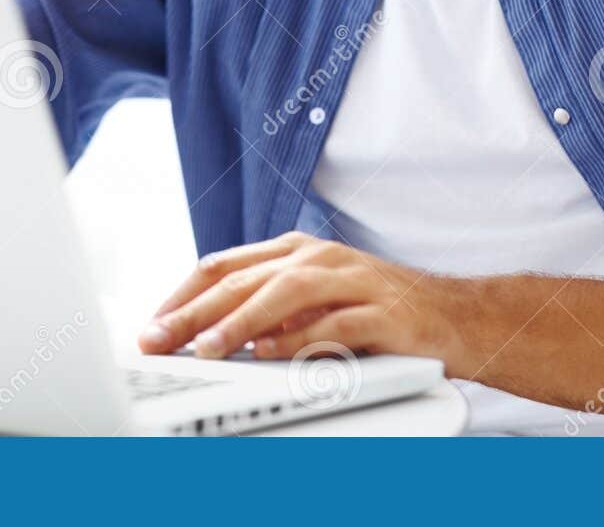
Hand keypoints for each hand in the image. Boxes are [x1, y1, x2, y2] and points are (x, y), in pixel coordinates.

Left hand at [137, 231, 451, 361]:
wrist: (451, 315)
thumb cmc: (375, 310)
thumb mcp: (312, 300)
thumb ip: (266, 308)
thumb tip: (205, 332)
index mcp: (295, 251)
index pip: (224, 265)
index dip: (183, 294)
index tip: (152, 323)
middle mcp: (318, 257)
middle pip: (243, 279)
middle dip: (194, 311)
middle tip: (159, 337)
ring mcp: (351, 279)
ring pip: (283, 293)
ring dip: (239, 321)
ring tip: (206, 346)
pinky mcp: (381, 309)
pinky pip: (333, 322)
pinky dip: (300, 338)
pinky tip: (272, 353)